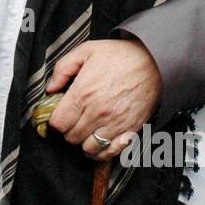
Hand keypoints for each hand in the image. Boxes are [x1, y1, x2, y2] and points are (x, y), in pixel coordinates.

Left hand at [45, 38, 161, 160]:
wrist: (154, 62)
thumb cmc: (121, 56)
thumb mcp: (86, 51)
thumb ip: (63, 68)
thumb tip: (50, 88)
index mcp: (83, 93)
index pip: (58, 123)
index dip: (56, 120)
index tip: (61, 115)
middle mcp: (97, 112)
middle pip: (71, 138)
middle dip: (69, 130)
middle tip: (74, 121)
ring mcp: (115, 124)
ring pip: (89, 149)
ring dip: (84, 142)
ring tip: (86, 132)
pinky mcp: (130, 130)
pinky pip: (111, 153)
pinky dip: (103, 152)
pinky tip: (100, 142)